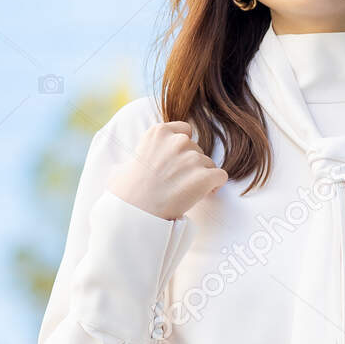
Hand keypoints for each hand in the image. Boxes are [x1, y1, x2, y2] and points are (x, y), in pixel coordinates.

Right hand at [106, 121, 227, 220]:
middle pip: (197, 149)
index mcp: (159, 133)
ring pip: (208, 164)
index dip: (183, 148)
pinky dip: (214, 186)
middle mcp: (178, 141)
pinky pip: (220, 176)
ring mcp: (193, 158)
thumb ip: (138, 158)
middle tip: (178, 182)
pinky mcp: (205, 176)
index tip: (177, 162)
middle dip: (191, 164)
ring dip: (201, 177)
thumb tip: (128, 167)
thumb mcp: (124, 164)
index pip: (184, 131)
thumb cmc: (126, 193)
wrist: (135, 212)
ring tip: (186, 192)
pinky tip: (203, 194)